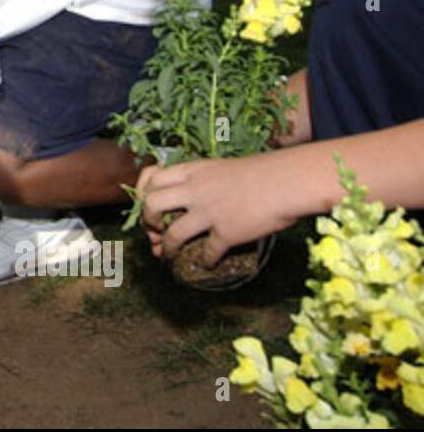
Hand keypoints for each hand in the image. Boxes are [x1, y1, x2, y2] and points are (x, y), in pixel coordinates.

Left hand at [136, 155, 306, 264]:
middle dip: (147, 221)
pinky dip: (205, 260)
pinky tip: (207, 264)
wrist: (290, 181)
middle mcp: (195, 189)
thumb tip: (194, 199)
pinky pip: (207, 252)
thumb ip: (205, 181)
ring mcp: (209, 211)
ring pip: (172, 233)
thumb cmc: (264, 171)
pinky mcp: (226, 232)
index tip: (146, 203)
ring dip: (167, 247)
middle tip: (154, 230)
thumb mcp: (225, 167)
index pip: (152, 177)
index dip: (142, 192)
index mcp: (194, 170)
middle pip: (152, 204)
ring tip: (169, 255)